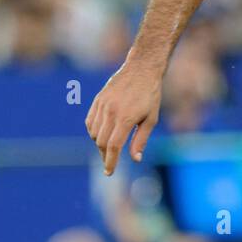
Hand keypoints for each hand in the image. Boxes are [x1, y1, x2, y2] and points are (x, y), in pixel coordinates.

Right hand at [86, 60, 162, 175]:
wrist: (141, 69)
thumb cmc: (150, 95)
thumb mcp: (151, 119)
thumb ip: (140, 140)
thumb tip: (135, 159)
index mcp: (125, 118)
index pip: (113, 146)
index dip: (111, 162)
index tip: (109, 172)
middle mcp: (110, 112)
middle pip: (102, 142)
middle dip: (105, 156)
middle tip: (110, 163)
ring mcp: (102, 105)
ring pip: (94, 133)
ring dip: (100, 144)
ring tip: (110, 148)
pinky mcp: (97, 100)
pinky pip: (90, 122)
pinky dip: (94, 132)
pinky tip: (102, 135)